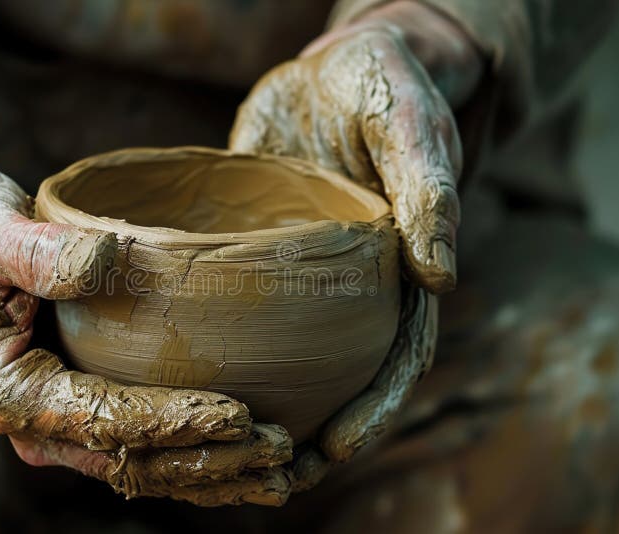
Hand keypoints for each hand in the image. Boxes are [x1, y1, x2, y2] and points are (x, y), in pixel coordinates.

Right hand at [0, 92, 292, 505]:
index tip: (240, 414)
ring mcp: (60, 419)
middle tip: (281, 451)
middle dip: (208, 461)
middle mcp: (36, 421)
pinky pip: (141, 442)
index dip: (173, 422)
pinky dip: (192, 453)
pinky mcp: (81, 401)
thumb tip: (105, 261)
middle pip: (133, 461)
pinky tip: (243, 450)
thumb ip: (35, 251)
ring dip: (211, 471)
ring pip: (143, 465)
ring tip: (281, 470)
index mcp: (10, 391)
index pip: (105, 420)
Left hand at [230, 1, 477, 489]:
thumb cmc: (385, 91)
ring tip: (216, 446)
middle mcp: (347, 289)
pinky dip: (213, 344)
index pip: (394, 359)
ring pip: (280, 354)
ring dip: (256, 402)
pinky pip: (233, 308)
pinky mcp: (249, 256)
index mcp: (396, 275)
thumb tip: (442, 275)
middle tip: (269, 472)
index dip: (373, 408)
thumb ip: (430, 192)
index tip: (337, 447)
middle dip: (308, 428)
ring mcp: (296, 279)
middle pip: (336, 376)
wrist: (332, 67)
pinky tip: (176, 369)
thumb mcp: (410, 127)